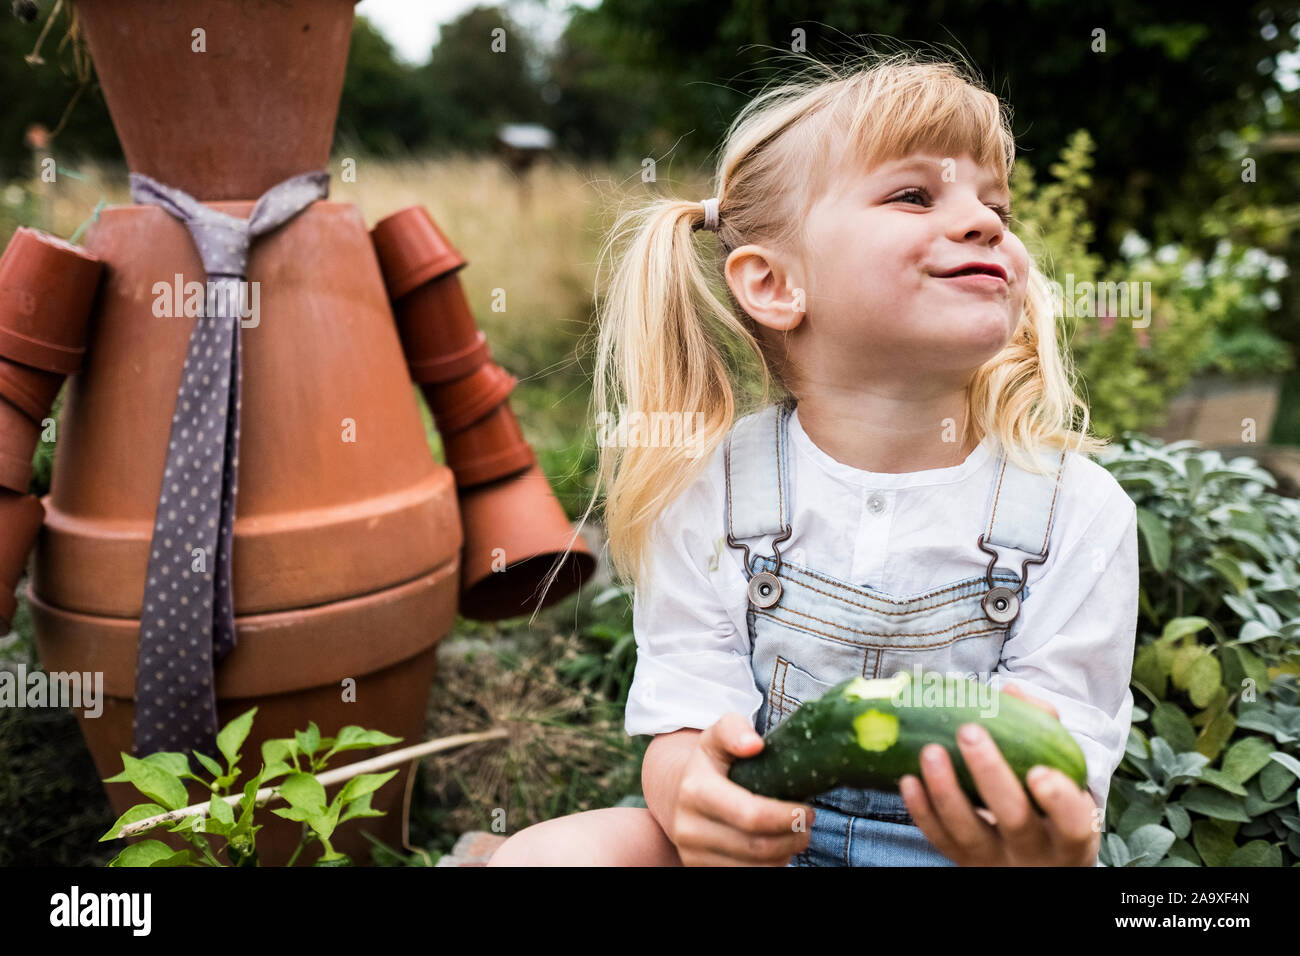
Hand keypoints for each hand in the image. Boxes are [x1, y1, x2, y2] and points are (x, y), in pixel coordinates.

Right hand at [664, 713, 815, 865]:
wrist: (675, 793)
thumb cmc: (709, 763)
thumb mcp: (716, 736)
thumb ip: (733, 729)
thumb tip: (754, 744)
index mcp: (695, 791)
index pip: (751, 816)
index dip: (786, 817)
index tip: (805, 809)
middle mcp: (688, 828)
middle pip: (757, 847)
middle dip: (792, 838)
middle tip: (806, 824)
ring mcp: (692, 854)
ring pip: (755, 869)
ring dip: (785, 855)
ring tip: (793, 836)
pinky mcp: (698, 870)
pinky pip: (746, 877)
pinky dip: (769, 867)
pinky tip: (776, 849)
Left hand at [899, 683, 1099, 865]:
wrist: (1037, 863)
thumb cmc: (1052, 810)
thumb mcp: (1064, 780)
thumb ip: (1045, 732)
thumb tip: (1011, 692)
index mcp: (1070, 833)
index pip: (1073, 824)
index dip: (1058, 801)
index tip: (1039, 772)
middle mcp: (1033, 852)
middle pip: (1013, 819)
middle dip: (990, 774)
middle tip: (969, 731)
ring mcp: (994, 859)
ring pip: (968, 831)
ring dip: (945, 790)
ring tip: (931, 751)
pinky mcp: (963, 860)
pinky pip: (939, 839)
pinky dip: (922, 811)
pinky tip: (909, 780)